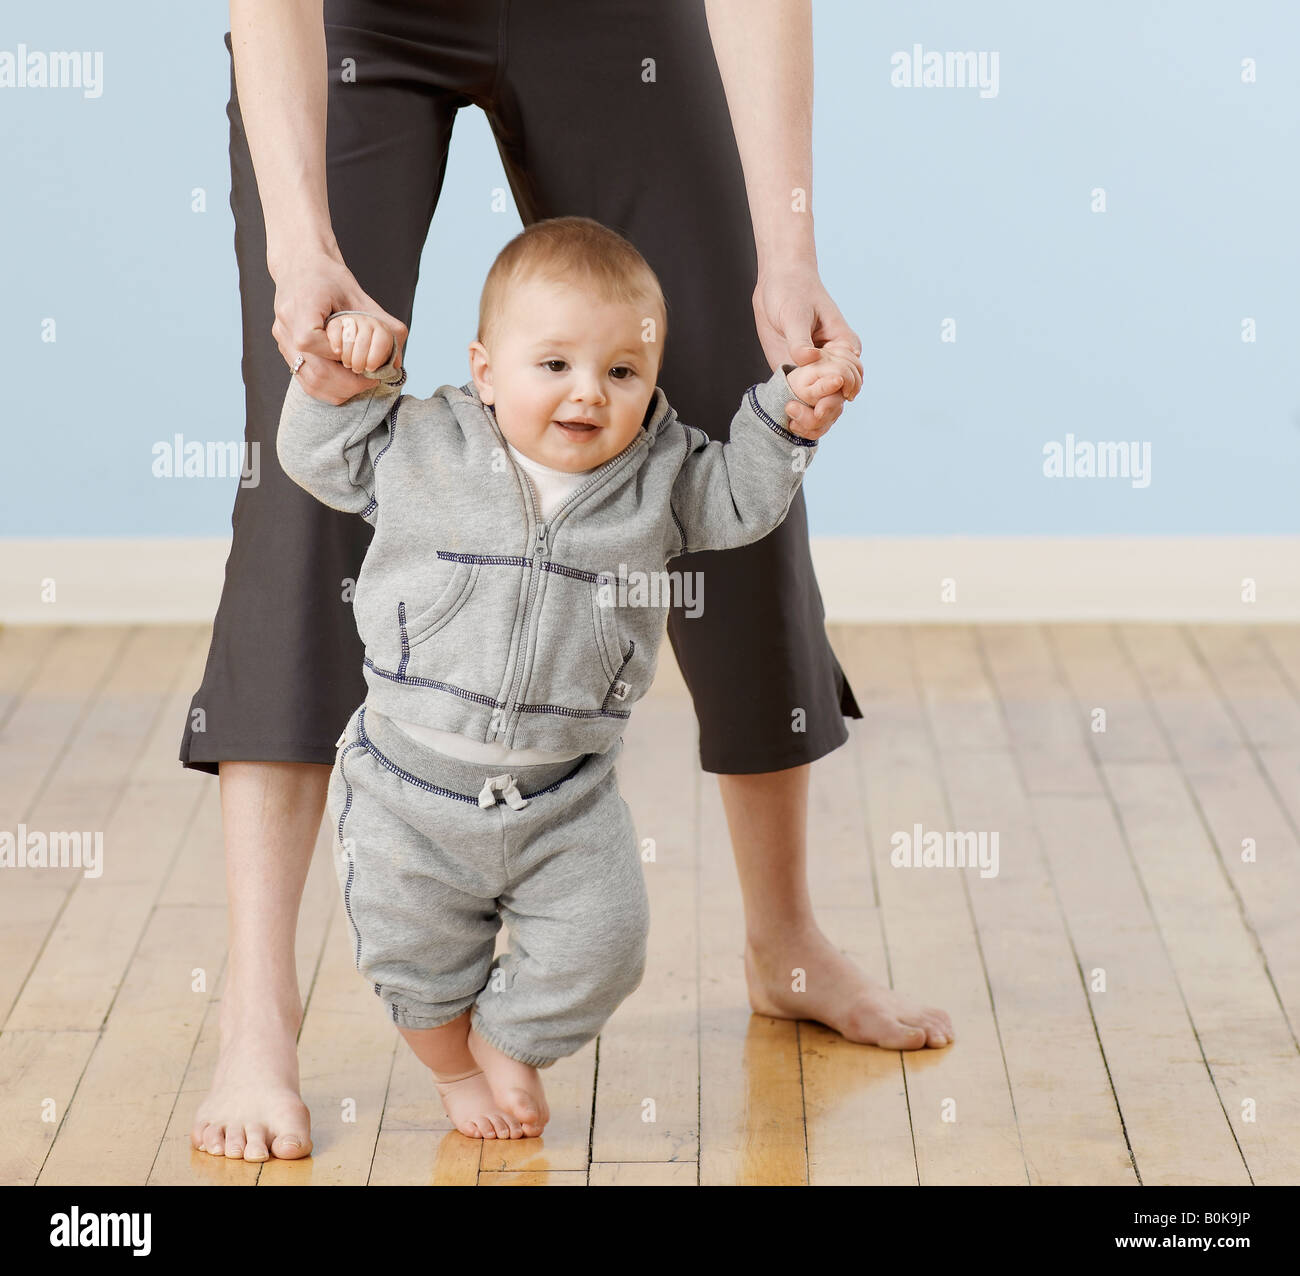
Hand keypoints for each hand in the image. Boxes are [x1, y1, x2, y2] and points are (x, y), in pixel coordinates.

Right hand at [271, 249, 409, 405]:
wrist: (301, 264)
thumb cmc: (330, 277)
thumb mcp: (359, 296)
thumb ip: (381, 323)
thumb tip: (398, 357)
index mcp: (300, 310)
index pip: (321, 349)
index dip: (346, 362)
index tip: (369, 367)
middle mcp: (285, 327)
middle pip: (316, 373)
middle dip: (348, 384)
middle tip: (369, 382)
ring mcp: (281, 339)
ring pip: (309, 382)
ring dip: (337, 390)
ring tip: (358, 384)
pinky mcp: (284, 347)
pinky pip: (303, 379)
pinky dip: (325, 387)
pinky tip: (343, 382)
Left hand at [752, 261, 862, 433]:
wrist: (778, 283)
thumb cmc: (793, 290)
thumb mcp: (795, 313)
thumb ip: (800, 340)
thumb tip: (806, 359)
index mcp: (843, 346)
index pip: (850, 378)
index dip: (839, 393)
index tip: (824, 397)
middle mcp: (833, 362)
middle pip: (838, 397)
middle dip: (826, 411)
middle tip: (804, 414)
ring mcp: (814, 371)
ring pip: (822, 404)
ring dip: (813, 418)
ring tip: (793, 419)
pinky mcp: (795, 374)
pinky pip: (802, 400)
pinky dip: (799, 413)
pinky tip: (788, 418)